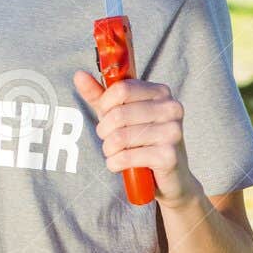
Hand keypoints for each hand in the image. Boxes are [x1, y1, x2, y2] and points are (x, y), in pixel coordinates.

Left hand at [73, 71, 199, 206]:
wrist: (169, 178)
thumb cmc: (140, 140)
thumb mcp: (117, 113)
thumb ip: (98, 95)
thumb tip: (79, 75)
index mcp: (160, 92)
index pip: (121, 89)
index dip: (104, 105)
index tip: (105, 116)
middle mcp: (171, 108)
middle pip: (118, 114)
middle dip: (104, 131)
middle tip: (108, 139)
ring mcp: (173, 132)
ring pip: (120, 137)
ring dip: (109, 149)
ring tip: (115, 152)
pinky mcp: (169, 156)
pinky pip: (127, 156)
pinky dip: (115, 163)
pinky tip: (120, 164)